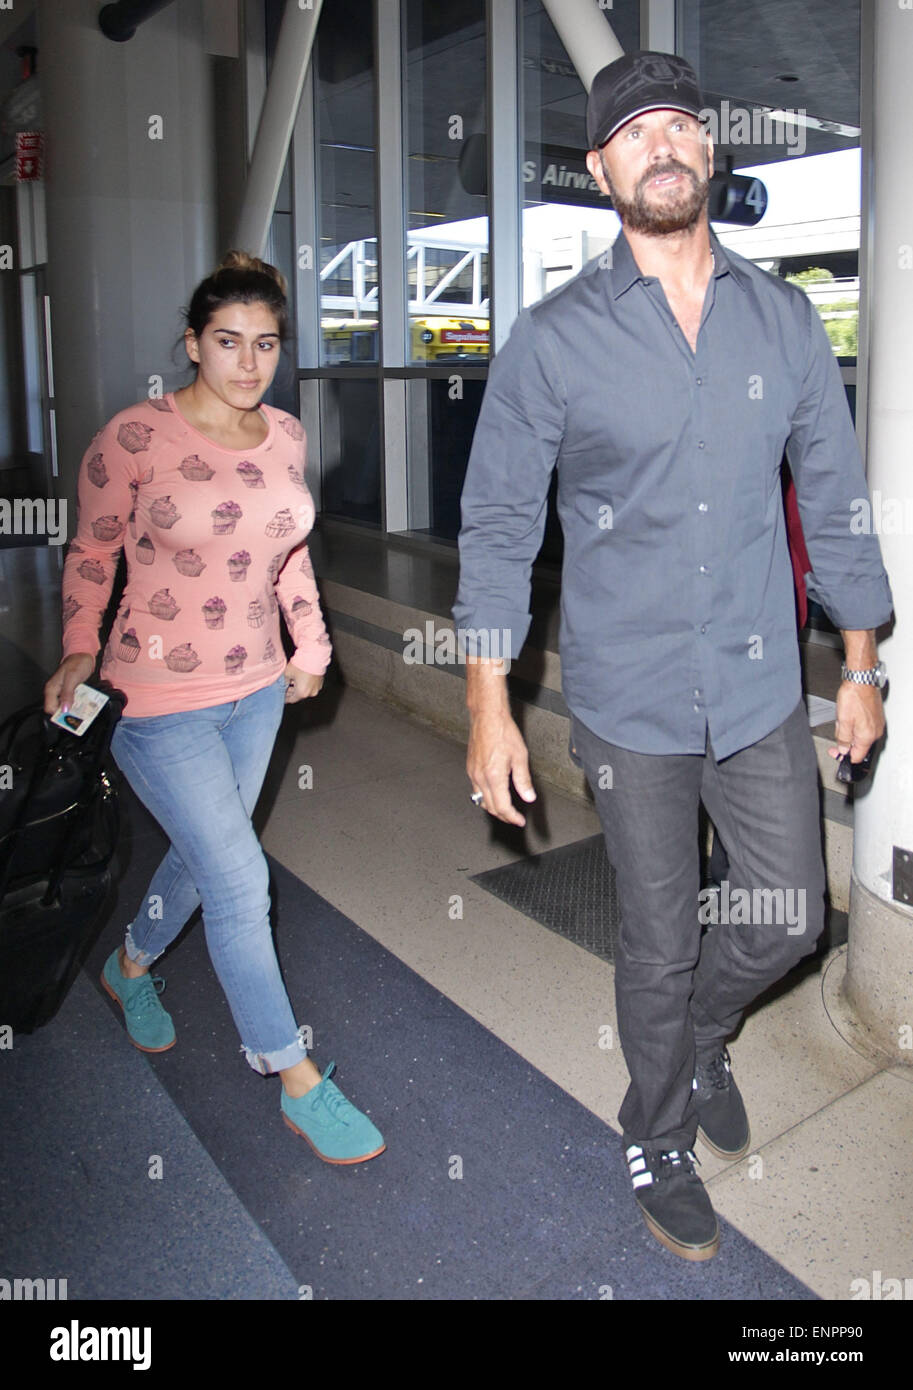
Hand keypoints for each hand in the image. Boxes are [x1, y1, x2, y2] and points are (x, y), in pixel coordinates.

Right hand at [43, 653, 95, 715]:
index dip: (59, 714)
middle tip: (78, 715)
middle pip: (57, 709)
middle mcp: (55, 691)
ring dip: (73, 709)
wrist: (83, 655)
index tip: (70, 717)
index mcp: (51, 689)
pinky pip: (71, 701)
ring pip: (64, 706)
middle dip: (67, 713)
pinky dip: (77, 704)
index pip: (50, 708)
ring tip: (82, 711)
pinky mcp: (68, 691)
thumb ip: (67, 693)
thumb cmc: (77, 663)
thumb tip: (64, 709)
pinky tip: (83, 704)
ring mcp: (61, 691)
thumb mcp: (72, 678)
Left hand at [283, 660, 323, 702]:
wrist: (314, 656)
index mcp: (301, 693)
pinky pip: (311, 686)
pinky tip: (302, 678)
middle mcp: (310, 693)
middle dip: (292, 691)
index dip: (285, 698)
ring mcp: (317, 688)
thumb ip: (284, 682)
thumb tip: (284, 684)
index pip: (291, 700)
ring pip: (306, 690)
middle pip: (299, 696)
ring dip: (300, 687)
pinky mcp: (320, 682)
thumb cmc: (301, 665)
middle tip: (286, 687)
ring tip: (294, 681)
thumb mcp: (287, 673)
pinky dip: (306, 684)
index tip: (281, 695)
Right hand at [467, 707, 536, 826]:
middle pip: (491, 807)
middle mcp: (480, 777)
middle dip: (504, 816)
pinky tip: (494, 794)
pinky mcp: (470, 768)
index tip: (519, 820)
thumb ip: (523, 780)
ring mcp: (473, 773)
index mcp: (494, 776)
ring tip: (506, 810)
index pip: (502, 806)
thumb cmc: (503, 732)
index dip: (512, 817)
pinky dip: (486, 798)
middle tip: (515, 818)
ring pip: (481, 800)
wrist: (487, 717)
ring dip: (494, 808)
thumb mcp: (520, 756)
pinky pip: (476, 790)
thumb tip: (528, 796)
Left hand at [828, 681, 884, 767]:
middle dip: (845, 740)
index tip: (834, 752)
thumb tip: (843, 750)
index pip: (857, 756)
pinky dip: (854, 723)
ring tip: (843, 717)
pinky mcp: (875, 717)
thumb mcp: (843, 720)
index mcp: (867, 736)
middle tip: (837, 728)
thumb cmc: (853, 696)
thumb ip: (843, 738)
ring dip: (849, 730)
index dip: (843, 756)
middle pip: (858, 746)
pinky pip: (863, 726)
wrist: (861, 680)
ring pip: (859, 735)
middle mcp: (875, 732)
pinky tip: (849, 714)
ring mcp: (876, 724)